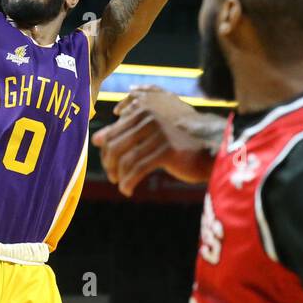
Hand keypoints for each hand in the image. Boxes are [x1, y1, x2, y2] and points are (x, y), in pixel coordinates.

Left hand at [92, 86, 216, 192]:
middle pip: (115, 147)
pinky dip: (128, 182)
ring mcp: (158, 133)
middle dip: (110, 166)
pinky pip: (138, 170)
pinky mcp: (166, 150)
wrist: (207, 150)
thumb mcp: (149, 133)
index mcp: (142, 112)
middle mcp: (149, 118)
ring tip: (121, 185)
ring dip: (119, 176)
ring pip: (126, 160)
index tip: (109, 166)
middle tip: (113, 177)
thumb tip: (95, 140)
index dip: (105, 154)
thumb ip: (123, 132)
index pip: (111, 134)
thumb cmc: (175, 142)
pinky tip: (127, 190)